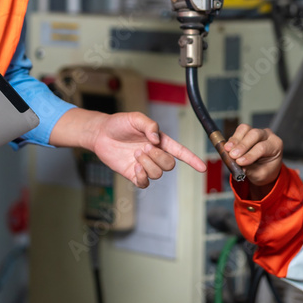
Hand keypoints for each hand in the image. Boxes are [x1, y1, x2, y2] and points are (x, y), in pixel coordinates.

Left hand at [88, 111, 206, 188]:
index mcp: (160, 141)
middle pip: (170, 165)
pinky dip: (142, 177)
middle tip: (143, 147)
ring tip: (135, 154)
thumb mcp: (135, 118)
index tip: (202, 168)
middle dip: (158, 157)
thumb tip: (157, 140)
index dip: (192, 159)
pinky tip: (135, 167)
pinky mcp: (134, 174)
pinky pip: (145, 183)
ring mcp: (145, 165)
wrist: (100, 134)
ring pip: (158, 174)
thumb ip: (149, 125)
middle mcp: (155, 154)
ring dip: (148, 164)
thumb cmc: (119, 124)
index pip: (180, 151)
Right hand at [223, 123, 282, 186]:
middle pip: (255, 134)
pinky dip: (233, 138)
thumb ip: (250, 169)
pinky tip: (228, 147)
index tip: (239, 162)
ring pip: (246, 129)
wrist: (263, 168)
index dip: (250, 155)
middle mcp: (268, 135)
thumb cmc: (264, 170)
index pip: (262, 147)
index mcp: (276, 145)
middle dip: (242, 145)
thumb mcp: (260, 175)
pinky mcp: (247, 131)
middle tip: (232, 155)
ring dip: (236, 140)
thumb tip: (238, 165)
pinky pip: (240, 130)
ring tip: (228, 150)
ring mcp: (257, 131)